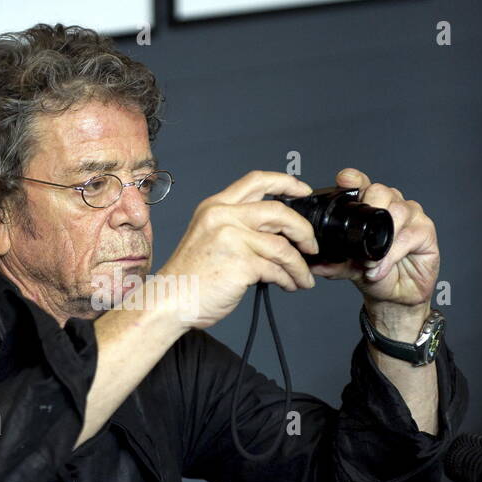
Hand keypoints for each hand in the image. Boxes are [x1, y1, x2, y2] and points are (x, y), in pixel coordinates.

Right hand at [157, 171, 319, 329]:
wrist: (169, 301)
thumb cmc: (190, 277)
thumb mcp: (209, 237)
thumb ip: (237, 227)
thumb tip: (277, 234)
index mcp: (215, 207)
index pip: (256, 181)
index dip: (285, 182)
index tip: (303, 191)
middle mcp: (223, 217)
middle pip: (279, 211)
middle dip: (303, 229)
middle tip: (311, 245)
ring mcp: (232, 239)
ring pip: (283, 246)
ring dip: (300, 264)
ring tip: (303, 277)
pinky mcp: (241, 263)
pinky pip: (277, 269)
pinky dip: (289, 279)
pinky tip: (289, 285)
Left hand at [308, 168, 439, 308]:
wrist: (396, 296)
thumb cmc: (375, 274)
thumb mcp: (348, 268)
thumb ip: (334, 263)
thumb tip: (315, 263)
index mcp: (370, 206)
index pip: (363, 183)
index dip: (354, 179)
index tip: (344, 181)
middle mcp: (392, 205)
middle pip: (381, 191)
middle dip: (369, 210)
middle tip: (359, 237)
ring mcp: (411, 216)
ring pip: (397, 212)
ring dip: (381, 240)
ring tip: (369, 263)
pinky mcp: (426, 231)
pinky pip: (409, 235)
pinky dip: (392, 254)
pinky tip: (381, 268)